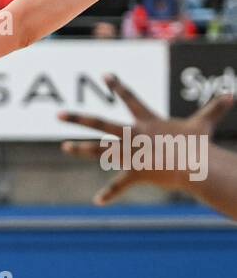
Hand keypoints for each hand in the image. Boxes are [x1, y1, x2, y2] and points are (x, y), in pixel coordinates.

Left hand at [60, 74, 233, 202]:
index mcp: (148, 121)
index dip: (118, 86)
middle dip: (78, 118)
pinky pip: (119, 185)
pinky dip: (110, 194)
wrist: (195, 162)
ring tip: (65, 147)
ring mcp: (131, 153)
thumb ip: (216, 108)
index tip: (105, 76)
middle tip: (58, 114)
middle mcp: (134, 134)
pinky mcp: (134, 171)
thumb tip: (234, 94)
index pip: (130, 98)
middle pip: (100, 123)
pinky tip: (98, 201)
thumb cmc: (199, 143)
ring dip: (80, 149)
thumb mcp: (204, 123)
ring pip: (99, 150)